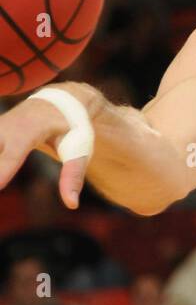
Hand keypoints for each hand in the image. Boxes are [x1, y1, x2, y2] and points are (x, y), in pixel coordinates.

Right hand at [0, 82, 101, 209]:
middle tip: (1, 184)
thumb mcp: (79, 148)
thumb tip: (72, 204)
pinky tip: (2, 174)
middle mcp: (9, 126)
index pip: (13, 154)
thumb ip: (73, 175)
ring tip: (2, 181)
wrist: (61, 100)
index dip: (3, 171)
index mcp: (31, 129)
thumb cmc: (72, 127)